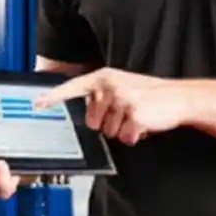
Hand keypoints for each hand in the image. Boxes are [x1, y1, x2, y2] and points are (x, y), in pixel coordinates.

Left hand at [36, 68, 191, 145]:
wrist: (179, 97)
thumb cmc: (150, 94)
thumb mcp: (122, 86)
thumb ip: (102, 96)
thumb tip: (88, 114)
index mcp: (104, 77)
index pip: (73, 87)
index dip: (53, 97)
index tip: (37, 104)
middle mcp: (110, 86)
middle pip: (92, 122)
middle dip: (108, 123)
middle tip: (126, 113)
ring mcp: (121, 100)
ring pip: (108, 133)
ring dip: (123, 130)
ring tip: (137, 116)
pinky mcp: (133, 116)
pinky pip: (125, 138)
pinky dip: (135, 137)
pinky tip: (144, 124)